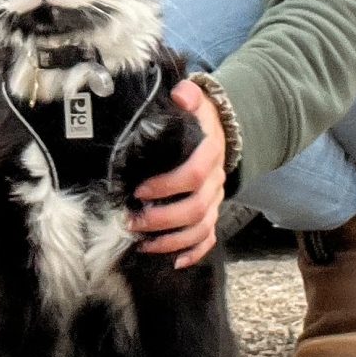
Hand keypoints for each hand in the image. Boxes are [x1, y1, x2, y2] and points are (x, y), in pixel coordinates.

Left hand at [128, 79, 230, 267]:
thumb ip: (189, 95)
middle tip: (132, 221)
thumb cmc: (198, 119)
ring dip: (172, 240)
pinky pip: (209, 238)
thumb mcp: (195, 101)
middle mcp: (216, 181)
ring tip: (143, 243)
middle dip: (163, 219)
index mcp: (210, 153)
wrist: (223, 131)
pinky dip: (194, 252)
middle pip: (196, 208)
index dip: (168, 186)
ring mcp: (215, 199)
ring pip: (201, 228)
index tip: (140, 191)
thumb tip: (180, 94)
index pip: (194, 175)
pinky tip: (175, 262)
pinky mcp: (212, 212)